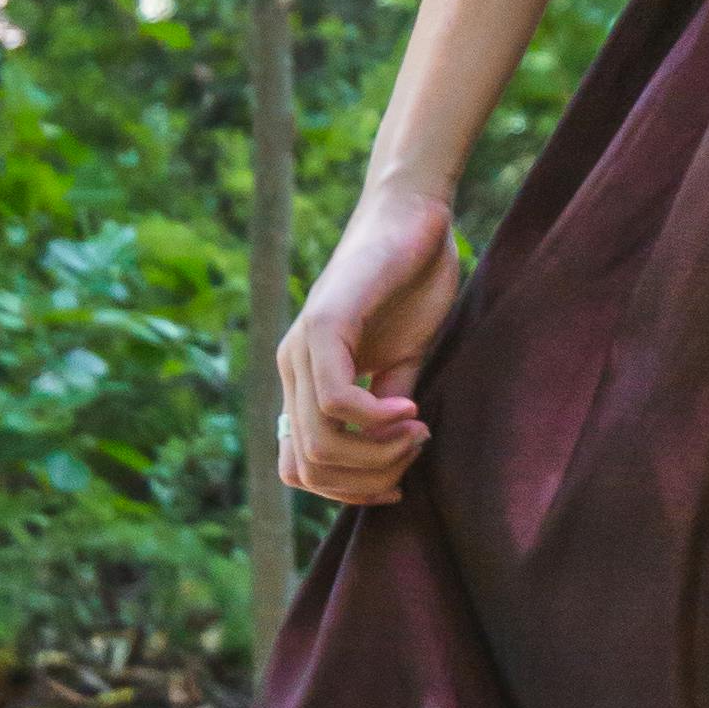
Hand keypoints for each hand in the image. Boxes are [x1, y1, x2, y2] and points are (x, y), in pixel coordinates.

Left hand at [277, 179, 462, 505]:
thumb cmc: (411, 281)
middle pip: (308, 468)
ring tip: (417, 432)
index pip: (300, 468)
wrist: (414, 216)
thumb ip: (385, 407)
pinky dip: (376, 422)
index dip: (347, 490)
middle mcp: (291, 368)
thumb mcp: (401, 361)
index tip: (398, 481)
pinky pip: (337, 401)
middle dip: (367, 478)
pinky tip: (411, 412)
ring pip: (318, 444)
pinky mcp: (323, 324)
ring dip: (376, 455)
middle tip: (414, 453)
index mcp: (304, 381)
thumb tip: (388, 458)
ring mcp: (301, 347)